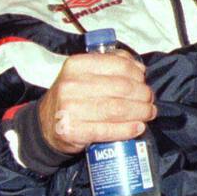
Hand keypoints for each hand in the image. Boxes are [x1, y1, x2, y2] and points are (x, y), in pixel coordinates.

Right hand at [37, 49, 157, 155]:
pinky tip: (138, 127)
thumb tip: (138, 67)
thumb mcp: (84, 73)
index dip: (138, 75)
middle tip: (149, 101)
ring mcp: (70, 109)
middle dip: (143, 95)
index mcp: (76, 65)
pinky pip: (108, 130)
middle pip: (121, 88)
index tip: (144, 81)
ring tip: (148, 113)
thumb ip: (110, 63)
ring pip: (118, 109)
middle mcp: (71, 85)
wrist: (46, 124)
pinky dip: (127, 129)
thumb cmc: (72, 96)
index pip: (118, 66)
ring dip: (140, 112)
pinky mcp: (73, 131)